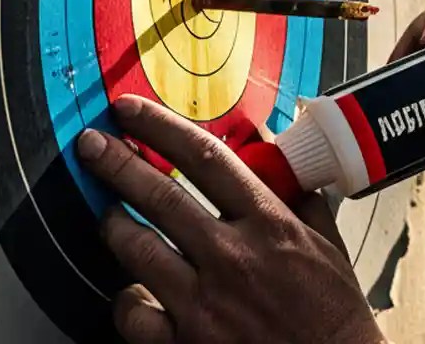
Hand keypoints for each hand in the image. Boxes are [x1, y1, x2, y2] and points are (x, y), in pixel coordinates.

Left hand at [77, 95, 384, 343]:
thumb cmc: (333, 316)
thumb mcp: (328, 245)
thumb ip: (297, 198)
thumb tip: (272, 157)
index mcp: (269, 224)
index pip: (205, 157)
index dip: (159, 126)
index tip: (130, 110)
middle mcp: (233, 258)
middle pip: (159, 195)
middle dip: (116, 163)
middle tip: (91, 144)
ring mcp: (205, 304)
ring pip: (136, 248)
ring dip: (113, 223)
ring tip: (108, 213)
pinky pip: (133, 312)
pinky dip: (126, 299)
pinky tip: (132, 292)